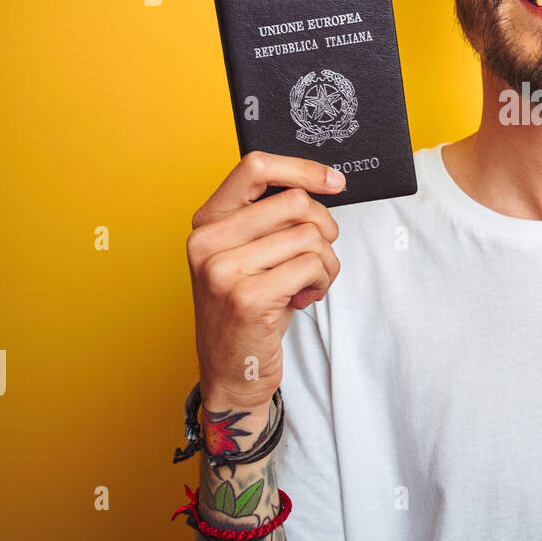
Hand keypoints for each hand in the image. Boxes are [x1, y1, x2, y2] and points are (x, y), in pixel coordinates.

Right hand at [186, 151, 344, 414]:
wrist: (232, 372)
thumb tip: (320, 184)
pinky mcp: (246, 297)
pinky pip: (310, 266)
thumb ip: (270, 220)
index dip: (302, 169)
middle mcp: (207, 241)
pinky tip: (303, 298)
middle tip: (318, 255)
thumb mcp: (250, 256)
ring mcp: (222, 269)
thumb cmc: (250, 309)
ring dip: (325, 262)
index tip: (334, 181)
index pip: (255, 168)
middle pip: (294, 202)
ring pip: (309, 236)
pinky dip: (321, 281)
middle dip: (324, 228)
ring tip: (308, 284)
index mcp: (207, 222)